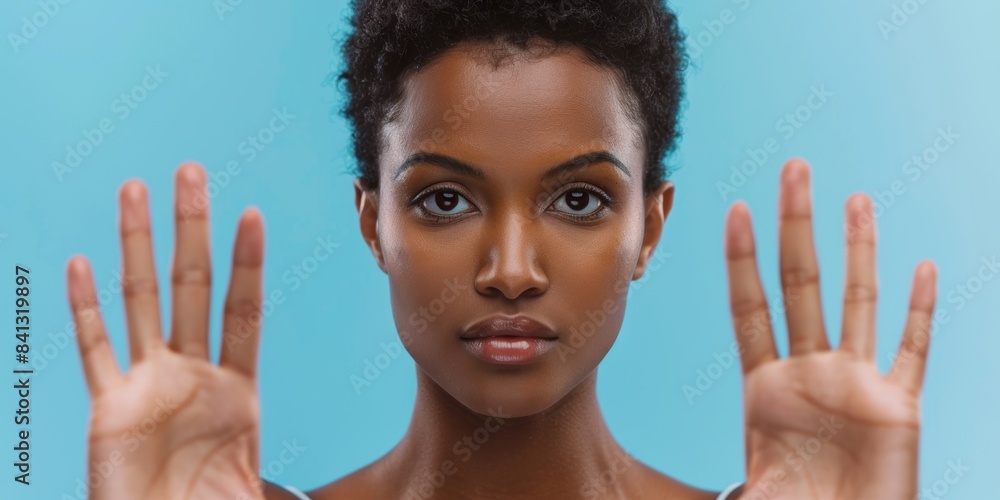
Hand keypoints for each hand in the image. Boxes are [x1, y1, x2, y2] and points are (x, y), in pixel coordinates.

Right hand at [66, 163, 267, 498]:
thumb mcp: (259, 492)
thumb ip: (289, 483)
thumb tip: (329, 492)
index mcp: (236, 391)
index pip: (243, 311)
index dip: (246, 264)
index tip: (252, 214)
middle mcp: (191, 376)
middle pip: (192, 286)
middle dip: (192, 227)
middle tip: (192, 172)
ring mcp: (148, 386)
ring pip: (141, 300)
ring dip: (136, 244)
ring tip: (136, 190)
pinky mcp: (108, 409)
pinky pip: (94, 351)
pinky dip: (85, 309)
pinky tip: (82, 264)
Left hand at [724, 159, 936, 498]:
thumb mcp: (750, 492)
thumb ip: (728, 479)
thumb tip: (662, 493)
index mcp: (764, 388)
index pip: (749, 307)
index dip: (742, 259)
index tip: (733, 209)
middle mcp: (809, 373)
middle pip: (801, 283)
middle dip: (796, 225)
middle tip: (794, 170)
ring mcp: (855, 384)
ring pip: (857, 301)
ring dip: (857, 249)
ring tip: (852, 198)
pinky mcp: (899, 407)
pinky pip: (912, 350)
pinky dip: (918, 312)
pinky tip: (920, 269)